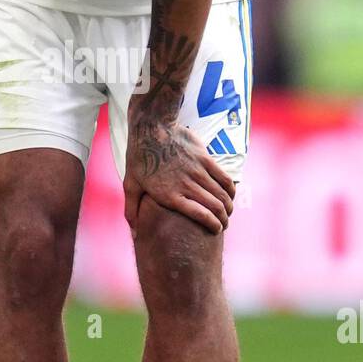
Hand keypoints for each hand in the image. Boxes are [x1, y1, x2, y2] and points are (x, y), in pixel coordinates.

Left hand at [123, 120, 235, 236]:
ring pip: (222, 194)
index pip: (200, 215)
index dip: (213, 225)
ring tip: (228, 212)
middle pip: (215, 207)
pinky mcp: (205, 159)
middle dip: (224, 219)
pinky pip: (224, 178)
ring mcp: (197, 171)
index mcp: (170, 195)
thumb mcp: (131, 185)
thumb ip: (132, 210)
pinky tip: (231, 195)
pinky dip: (231, 189)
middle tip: (224, 224)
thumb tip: (135, 234)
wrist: (152, 127)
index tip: (217, 230)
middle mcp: (186, 185)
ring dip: (229, 206)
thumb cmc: (140, 157)